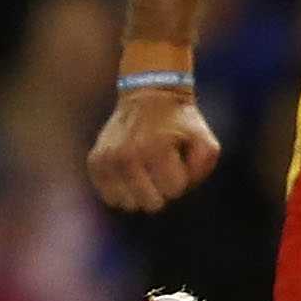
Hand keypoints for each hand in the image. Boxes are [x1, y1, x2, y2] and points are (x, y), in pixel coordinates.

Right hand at [88, 86, 221, 212]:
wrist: (148, 96)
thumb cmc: (180, 122)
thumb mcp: (205, 138)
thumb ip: (203, 167)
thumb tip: (181, 189)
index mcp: (156, 149)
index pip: (173, 191)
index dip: (180, 180)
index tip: (177, 163)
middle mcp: (127, 155)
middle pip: (150, 204)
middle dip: (160, 191)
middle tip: (160, 171)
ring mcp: (108, 159)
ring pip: (126, 204)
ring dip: (139, 193)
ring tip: (144, 174)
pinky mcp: (95, 162)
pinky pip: (109, 197)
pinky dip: (121, 191)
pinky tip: (129, 174)